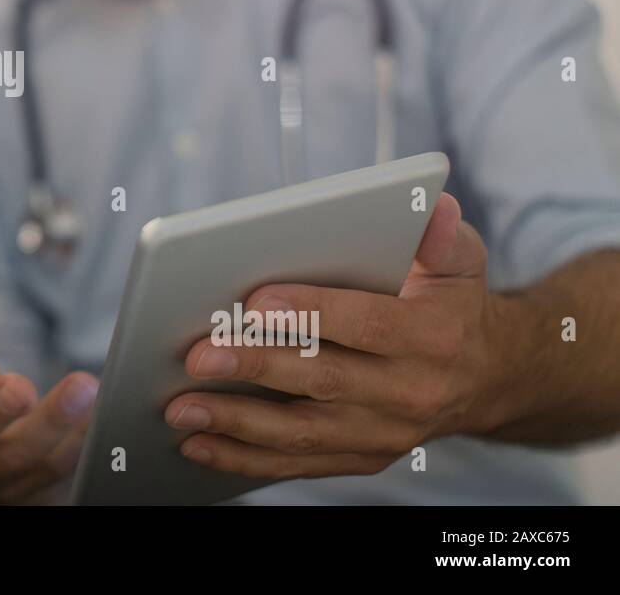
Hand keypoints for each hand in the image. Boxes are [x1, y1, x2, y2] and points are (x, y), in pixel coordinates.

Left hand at [164, 193, 508, 478]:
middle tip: (198, 356)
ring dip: (236, 423)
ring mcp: (383, 433)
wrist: (487, 378)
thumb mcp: (460, 263)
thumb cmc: (451, 306)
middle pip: (323, 380)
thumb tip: (431, 205)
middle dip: (255, 367)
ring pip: (302, 432)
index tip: (253, 301)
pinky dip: (244, 458)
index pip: (365, 323)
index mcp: (431, 337)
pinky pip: (297, 463)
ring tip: (181, 408)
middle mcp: (410, 392)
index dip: (309, 312)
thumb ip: (440, 235)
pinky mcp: (360, 458)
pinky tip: (197, 444)